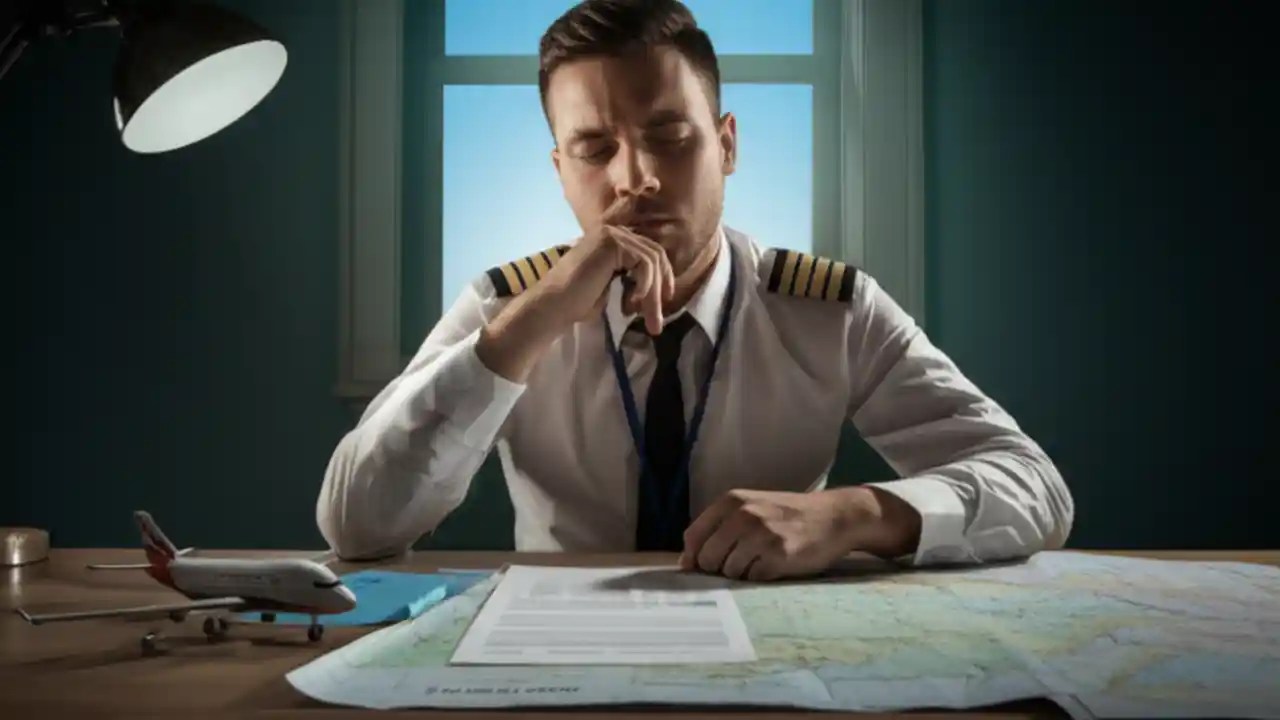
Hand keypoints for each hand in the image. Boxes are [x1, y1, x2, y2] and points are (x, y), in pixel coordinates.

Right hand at [532, 194, 675, 335]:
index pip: (629, 212)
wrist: (555, 305)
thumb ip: (628, 274)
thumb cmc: (577, 301)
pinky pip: (645, 263)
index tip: (653, 183)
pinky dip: (646, 288)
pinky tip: (631, 304)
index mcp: (608, 237)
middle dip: (661, 287)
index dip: (640, 195)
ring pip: (652, 260)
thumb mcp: (608, 285)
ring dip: (654, 296)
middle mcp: (610, 229)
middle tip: (656, 321)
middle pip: (653, 252)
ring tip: (649, 322)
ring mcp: (611, 232)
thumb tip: (656, 286)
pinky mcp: (612, 241)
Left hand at [678, 487, 921, 581]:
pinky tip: (776, 565)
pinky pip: (753, 579)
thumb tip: (687, 561)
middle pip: (708, 558)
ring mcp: (760, 534)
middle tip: (740, 564)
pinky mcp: (778, 554)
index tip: (698, 569)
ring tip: (761, 561)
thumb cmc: (788, 515)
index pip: (693, 536)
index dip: (693, 557)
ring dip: (742, 573)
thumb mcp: (752, 507)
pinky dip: (761, 577)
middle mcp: (743, 515)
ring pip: (729, 571)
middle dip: (719, 568)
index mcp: (732, 501)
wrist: (834, 517)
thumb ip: (720, 527)